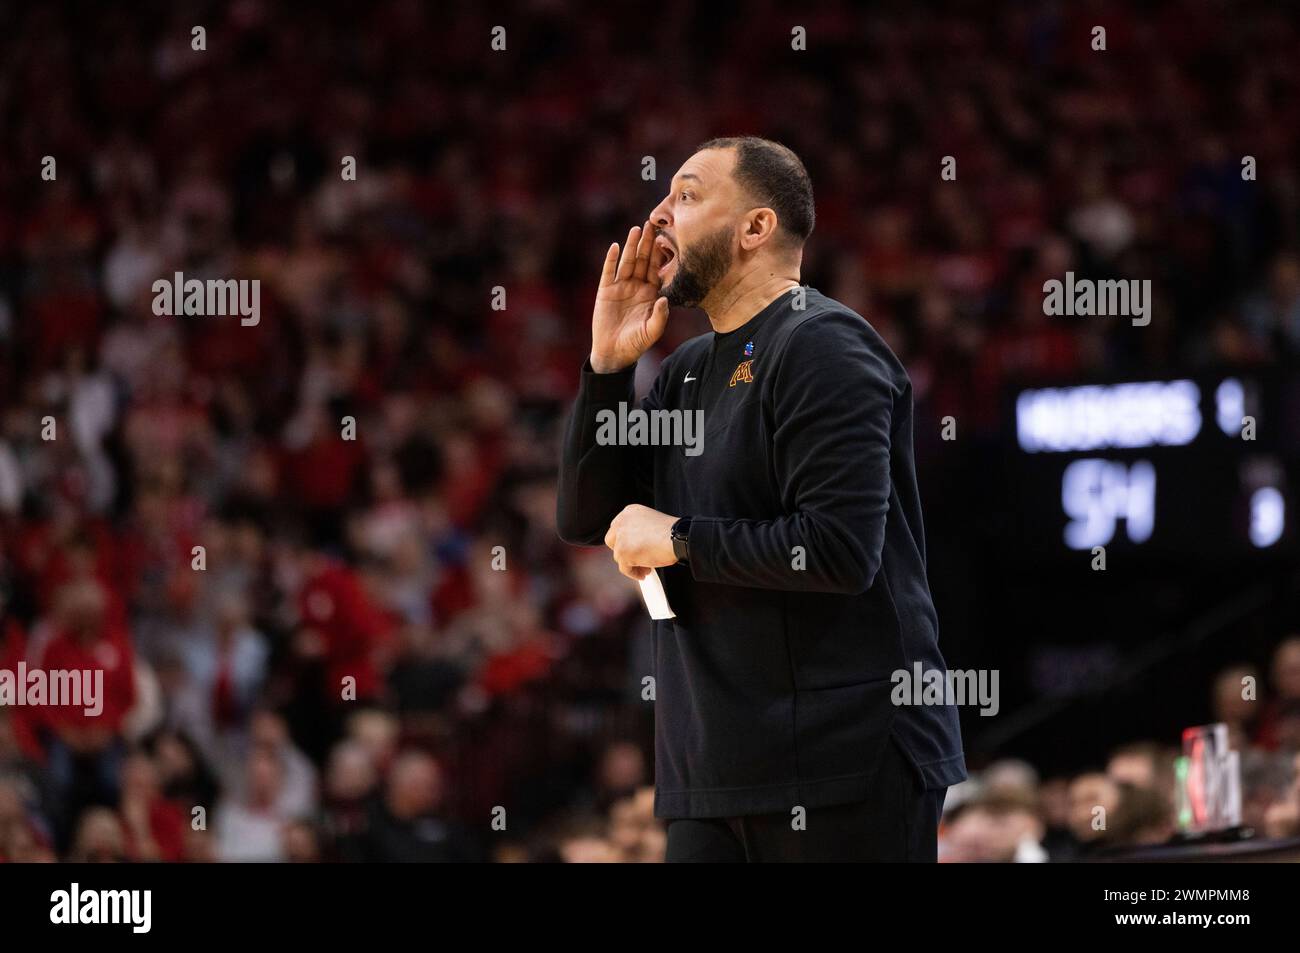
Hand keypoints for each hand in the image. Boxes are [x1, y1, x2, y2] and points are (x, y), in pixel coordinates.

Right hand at [590, 221, 669, 373]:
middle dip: (647, 243)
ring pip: (628, 262)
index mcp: (651, 294)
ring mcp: (620, 287)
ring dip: (632, 246)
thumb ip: (660, 317)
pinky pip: (609, 272)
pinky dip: (612, 259)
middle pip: (643, 260)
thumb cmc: (635, 344)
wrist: (613, 353)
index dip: (660, 254)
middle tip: (652, 224)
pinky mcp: (605, 291)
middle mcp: (637, 287)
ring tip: (636, 229)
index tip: (665, 238)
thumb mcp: (651, 332)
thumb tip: (664, 300)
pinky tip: (616, 247)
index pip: (657, 270)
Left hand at [604, 504, 677, 579]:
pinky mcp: (623, 552)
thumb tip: (634, 547)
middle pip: (612, 541)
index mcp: (629, 512)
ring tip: (646, 568)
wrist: (678, 538)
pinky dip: (634, 573)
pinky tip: (644, 574)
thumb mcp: (651, 523)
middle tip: (637, 558)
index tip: (634, 548)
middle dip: (623, 551)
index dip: (625, 540)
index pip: (618, 528)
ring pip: (619, 556)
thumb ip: (639, 531)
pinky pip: (624, 568)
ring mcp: (621, 538)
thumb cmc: (672, 532)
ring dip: (632, 563)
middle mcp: (622, 522)